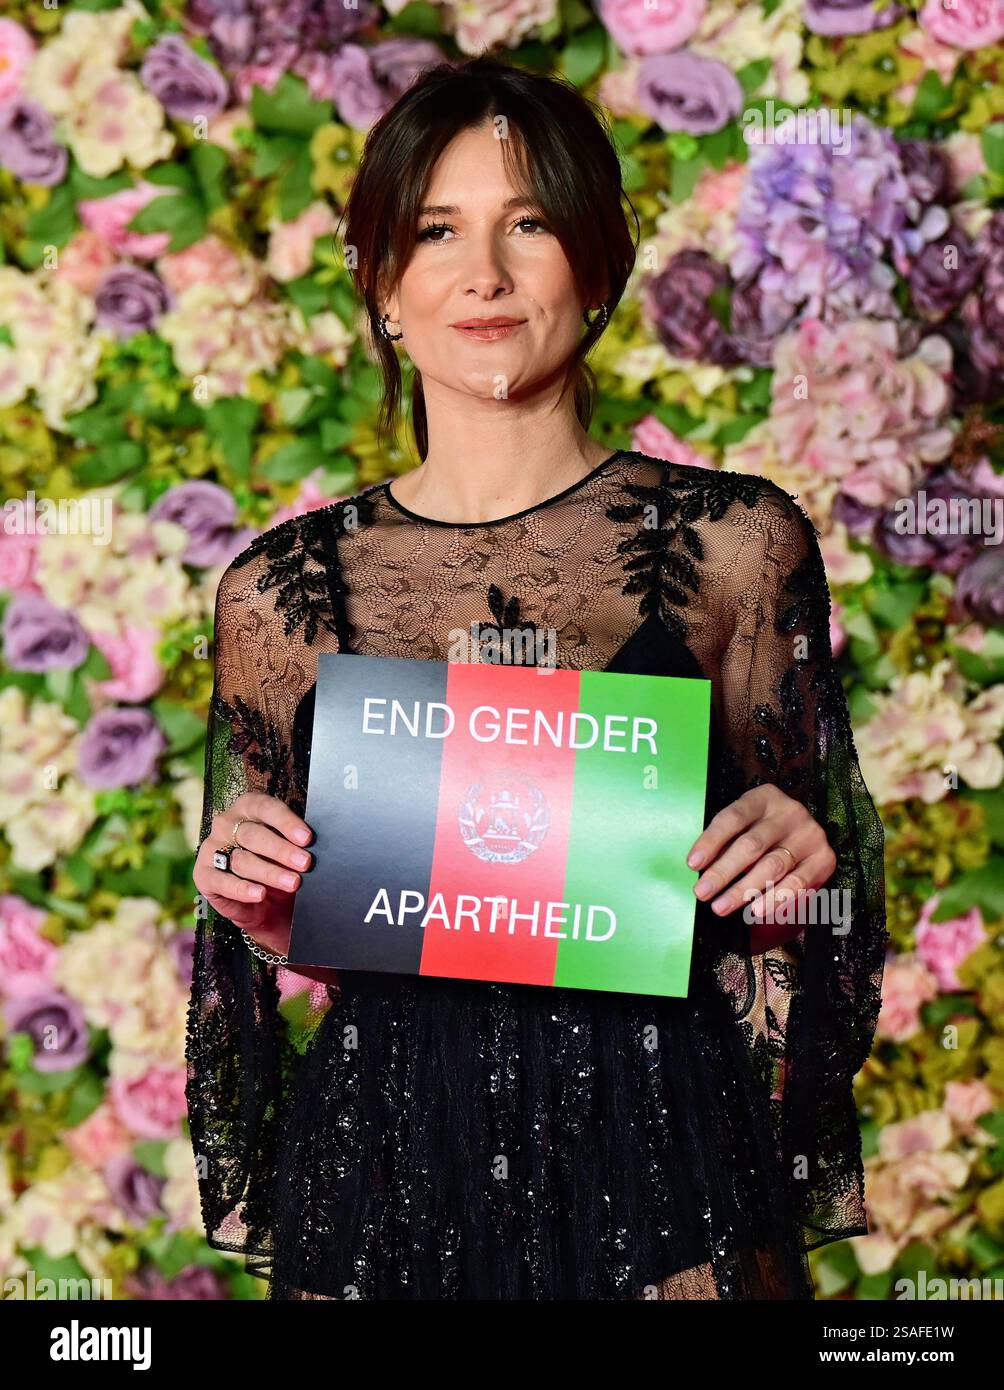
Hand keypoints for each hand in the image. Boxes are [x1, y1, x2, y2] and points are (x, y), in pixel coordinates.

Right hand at [193, 791, 339, 986]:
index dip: (286, 822)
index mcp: (248, 808)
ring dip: (270, 872)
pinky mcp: (203, 875)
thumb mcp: (292, 852)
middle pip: (253, 834)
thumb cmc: (282, 868)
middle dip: (282, 850)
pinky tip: (260, 894)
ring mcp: (211, 849)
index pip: (265, 807)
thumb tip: (319, 841)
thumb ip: (298, 842)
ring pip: (242, 859)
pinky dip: (242, 889)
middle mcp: (226, 824)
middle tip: (306, 863)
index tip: (308, 838)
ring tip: (294, 883)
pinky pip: (222, 881)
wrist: (269, 907)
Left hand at [686, 784, 836, 946]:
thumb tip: (700, 870)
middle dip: (723, 871)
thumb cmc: (764, 830)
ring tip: (722, 906)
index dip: (711, 842)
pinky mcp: (824, 858)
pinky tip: (756, 910)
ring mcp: (809, 835)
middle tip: (703, 892)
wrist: (805, 835)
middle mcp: (789, 813)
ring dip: (744, 890)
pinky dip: (775, 898)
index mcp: (763, 798)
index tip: (693, 864)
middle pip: (751, 845)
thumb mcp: (745, 824)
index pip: (732, 818)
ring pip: (772, 866)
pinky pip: (797, 883)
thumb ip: (726, 841)